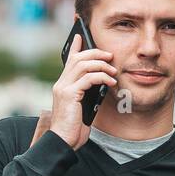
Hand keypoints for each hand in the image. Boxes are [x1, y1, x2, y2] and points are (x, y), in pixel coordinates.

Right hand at [44, 31, 116, 149]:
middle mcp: (61, 83)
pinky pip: (88, 78)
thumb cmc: (73, 127)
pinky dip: (102, 77)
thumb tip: (101, 83)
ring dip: (101, 65)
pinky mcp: (69, 94)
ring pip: (83, 65)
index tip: (80, 35)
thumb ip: (87, 93)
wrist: (63, 140)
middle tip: (110, 57)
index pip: (68, 60)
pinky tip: (111, 83)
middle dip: (96, 54)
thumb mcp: (82, 106)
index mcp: (63, 85)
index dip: (75, 46)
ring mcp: (63, 87)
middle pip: (78, 58)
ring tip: (113, 72)